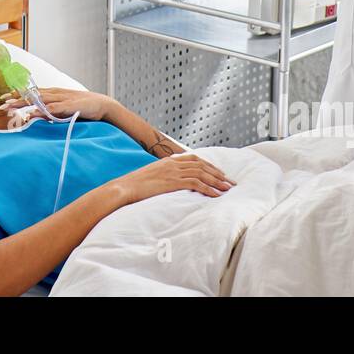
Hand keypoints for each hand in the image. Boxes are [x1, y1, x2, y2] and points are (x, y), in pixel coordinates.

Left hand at [0, 87, 115, 121]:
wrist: (102, 105)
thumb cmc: (82, 107)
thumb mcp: (63, 110)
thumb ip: (49, 112)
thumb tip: (35, 117)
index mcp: (53, 94)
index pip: (32, 93)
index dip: (18, 94)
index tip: (3, 97)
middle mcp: (55, 94)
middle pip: (32, 95)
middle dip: (16, 98)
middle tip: (1, 102)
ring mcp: (61, 99)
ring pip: (39, 99)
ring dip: (25, 102)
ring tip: (11, 105)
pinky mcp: (69, 105)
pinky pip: (53, 108)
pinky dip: (43, 109)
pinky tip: (33, 112)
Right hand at [109, 153, 235, 203]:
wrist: (123, 188)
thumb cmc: (134, 186)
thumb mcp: (150, 177)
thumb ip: (162, 176)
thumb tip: (170, 184)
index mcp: (168, 161)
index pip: (194, 159)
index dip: (209, 165)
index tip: (219, 173)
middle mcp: (172, 164)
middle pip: (201, 165)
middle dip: (218, 173)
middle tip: (230, 182)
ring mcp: (172, 172)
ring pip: (201, 173)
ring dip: (217, 181)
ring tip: (227, 189)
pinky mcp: (172, 182)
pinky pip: (195, 184)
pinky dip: (208, 189)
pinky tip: (215, 195)